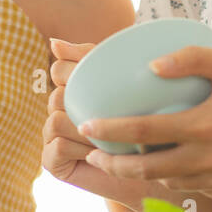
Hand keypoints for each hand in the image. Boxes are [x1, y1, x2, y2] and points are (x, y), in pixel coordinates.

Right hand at [41, 38, 145, 206]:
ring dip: (88, 129)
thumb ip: (90, 58)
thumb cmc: (149, 125)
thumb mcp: (124, 85)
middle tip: (119, 118)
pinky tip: (101, 155)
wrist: (159, 169)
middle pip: (58, 94)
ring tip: (113, 139)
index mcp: (73, 89)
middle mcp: (58, 111)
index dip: (78, 72)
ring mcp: (52, 136)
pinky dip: (82, 149)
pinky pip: (58, 145)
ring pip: (56, 118)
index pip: (60, 69)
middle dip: (88, 106)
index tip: (111, 87)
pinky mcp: (51, 161)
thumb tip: (53, 42)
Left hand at [75, 44, 211, 204]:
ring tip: (127, 159)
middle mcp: (209, 159)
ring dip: (144, 173)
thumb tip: (150, 66)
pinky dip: (179, 177)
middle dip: (114, 164)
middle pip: (146, 169)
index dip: (110, 131)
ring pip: (169, 182)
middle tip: (96, 154)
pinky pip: (195, 188)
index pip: (144, 131)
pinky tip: (174, 163)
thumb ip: (191, 58)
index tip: (87, 127)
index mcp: (204, 125)